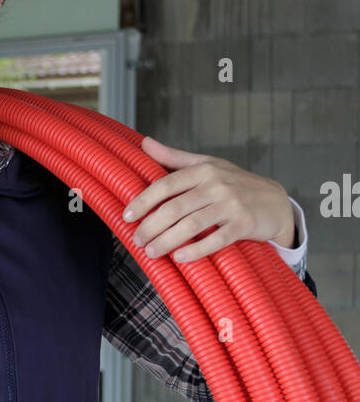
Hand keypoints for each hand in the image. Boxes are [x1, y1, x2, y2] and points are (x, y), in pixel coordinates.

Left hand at [121, 137, 295, 262]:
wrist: (275, 201)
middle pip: (175, 208)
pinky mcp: (244, 224)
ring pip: (192, 225)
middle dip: (151, 226)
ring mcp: (231, 204)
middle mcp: (216, 184)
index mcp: (203, 170)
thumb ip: (174, 158)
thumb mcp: (207, 165)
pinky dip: (196, 251)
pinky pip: (216, 240)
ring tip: (151, 252)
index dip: (143, 201)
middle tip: (137, 240)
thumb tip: (144, 142)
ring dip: (167, 241)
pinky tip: (179, 258)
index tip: (126, 217)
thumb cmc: (234, 183)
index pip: (166, 184)